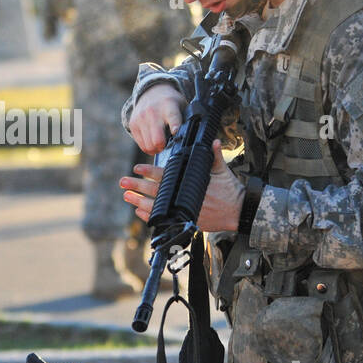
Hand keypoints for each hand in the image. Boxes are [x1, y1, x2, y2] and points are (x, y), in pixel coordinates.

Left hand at [120, 140, 245, 232]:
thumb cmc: (230, 190)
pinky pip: (163, 220)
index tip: (137, 168)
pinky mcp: (186, 221)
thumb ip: (214, 155)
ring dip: (139, 201)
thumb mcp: (223, 170)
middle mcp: (184, 197)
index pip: (166, 175)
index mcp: (190, 182)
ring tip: (126, 196)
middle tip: (123, 182)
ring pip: (156, 206)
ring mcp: (184, 211)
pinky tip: (139, 211)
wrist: (239, 212)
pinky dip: (150, 216)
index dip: (150, 171)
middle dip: (137, 186)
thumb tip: (214, 140)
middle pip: (156, 191)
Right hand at [128, 83, 185, 154]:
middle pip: (157, 139)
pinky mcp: (133, 124)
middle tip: (167, 145)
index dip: (175, 126)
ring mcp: (141, 118)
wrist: (151, 92)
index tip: (175, 132)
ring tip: (160, 144)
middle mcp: (153, 112)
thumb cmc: (170, 102)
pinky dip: (148, 147)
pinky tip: (152, 141)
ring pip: (149, 145)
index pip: (172, 116)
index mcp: (169, 105)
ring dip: (156, 149)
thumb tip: (190, 137)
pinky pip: (141, 145)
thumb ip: (185, 119)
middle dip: (163, 147)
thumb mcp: (181, 105)